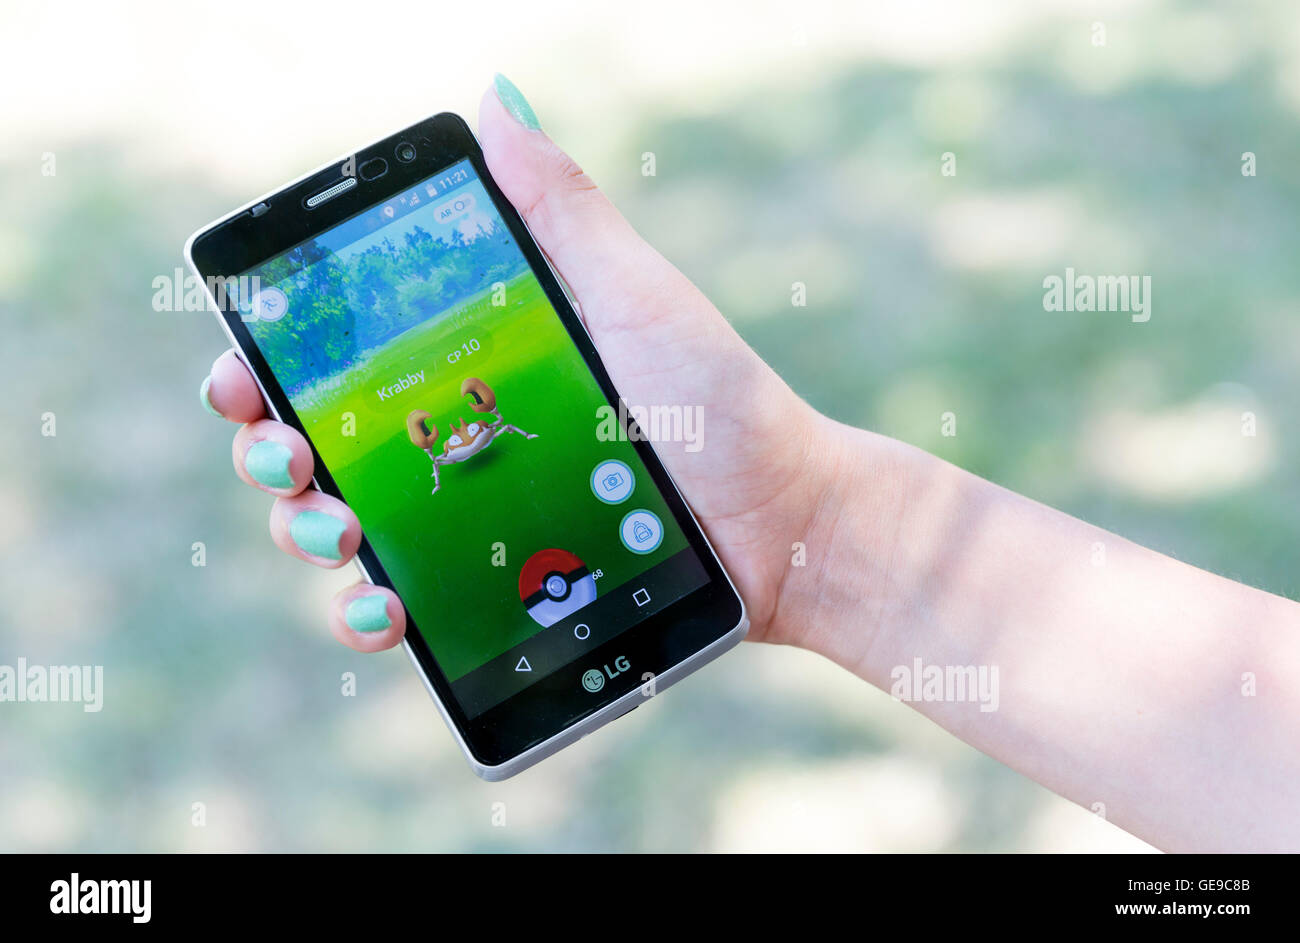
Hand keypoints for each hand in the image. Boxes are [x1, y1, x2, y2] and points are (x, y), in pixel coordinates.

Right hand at [199, 75, 845, 652]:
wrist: (780, 516)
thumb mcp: (633, 291)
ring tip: (338, 534)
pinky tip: (382, 612)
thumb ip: (561, 210)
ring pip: (342, 532)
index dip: (271, 363)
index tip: (244, 368)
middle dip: (273, 451)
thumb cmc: (714, 396)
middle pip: (316, 446)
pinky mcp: (495, 593)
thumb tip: (495, 99)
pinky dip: (369, 615)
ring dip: (307, 534)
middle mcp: (455, 441)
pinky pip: (407, 609)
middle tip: (288, 453)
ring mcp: (469, 521)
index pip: (340, 361)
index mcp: (467, 366)